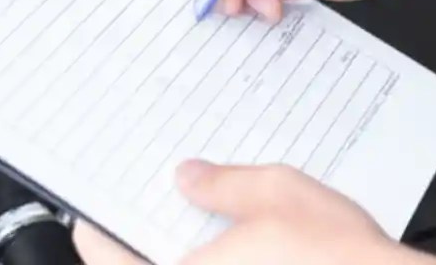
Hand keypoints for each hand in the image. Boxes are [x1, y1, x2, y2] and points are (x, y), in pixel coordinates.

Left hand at [72, 161, 435, 264]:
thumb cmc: (340, 257)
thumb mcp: (275, 193)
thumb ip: (221, 185)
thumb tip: (190, 178)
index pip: (104, 255)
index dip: (96, 228)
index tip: (95, 209)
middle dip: (144, 241)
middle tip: (156, 204)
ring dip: (186, 249)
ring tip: (203, 221)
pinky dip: (220, 259)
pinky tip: (239, 247)